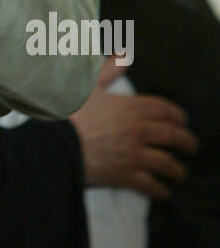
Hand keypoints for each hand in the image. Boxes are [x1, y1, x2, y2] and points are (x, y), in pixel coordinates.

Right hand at [70, 56, 198, 198]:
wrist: (55, 142)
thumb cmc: (70, 111)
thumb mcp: (89, 85)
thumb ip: (109, 70)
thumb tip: (124, 55)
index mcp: (131, 107)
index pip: (164, 109)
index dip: (177, 115)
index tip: (183, 120)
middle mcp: (138, 131)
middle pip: (172, 136)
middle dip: (186, 142)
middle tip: (191, 146)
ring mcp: (133, 154)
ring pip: (166, 163)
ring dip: (177, 169)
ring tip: (181, 173)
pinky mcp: (124, 175)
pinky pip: (149, 185)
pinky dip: (160, 190)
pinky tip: (163, 192)